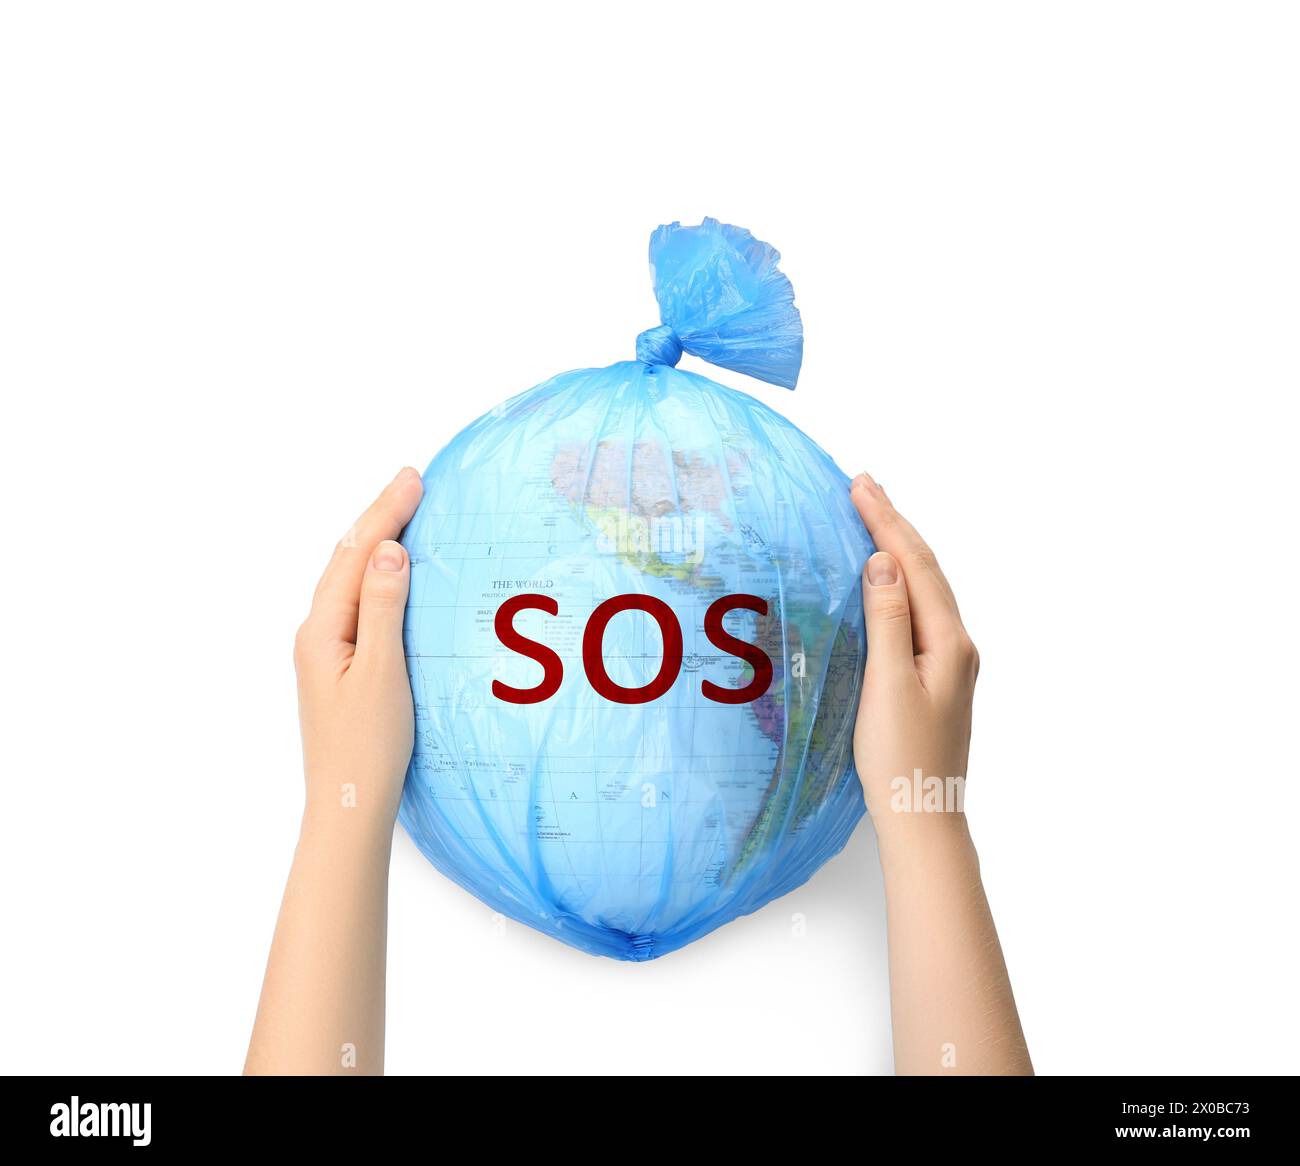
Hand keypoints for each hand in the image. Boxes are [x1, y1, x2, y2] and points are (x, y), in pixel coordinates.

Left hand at [293, 466, 423, 828]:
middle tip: (411, 482)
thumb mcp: (382, 673)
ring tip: (401, 511)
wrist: (348, 805)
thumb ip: (383, 608)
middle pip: (347, 559)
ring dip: (375, 541)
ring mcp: (325, 650)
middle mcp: (317, 633)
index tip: (414, 479)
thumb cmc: (366, 747)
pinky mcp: (340, 666)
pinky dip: (376, 574)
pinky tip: (392, 573)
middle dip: (379, 517)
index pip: (357, 555)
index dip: (386, 514)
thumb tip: (388, 550)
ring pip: (349, 579)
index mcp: (322, 629)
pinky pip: (357, 602)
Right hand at [850, 471, 978, 846]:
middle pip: (926, 569)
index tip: (859, 485)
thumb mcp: (887, 684)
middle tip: (863, 485)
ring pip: (925, 587)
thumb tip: (883, 560)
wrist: (923, 816)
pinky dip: (901, 580)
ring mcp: (951, 660)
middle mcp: (958, 644)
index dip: (885, 522)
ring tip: (874, 516)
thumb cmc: (901, 758)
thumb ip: (887, 618)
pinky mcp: (937, 676)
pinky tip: (885, 579)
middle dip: (894, 524)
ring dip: (899, 548)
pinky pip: (920, 609)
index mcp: (949, 641)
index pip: (915, 564)